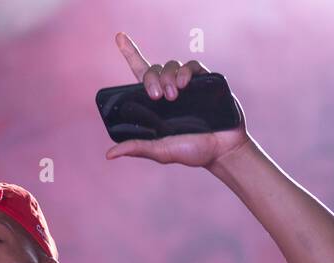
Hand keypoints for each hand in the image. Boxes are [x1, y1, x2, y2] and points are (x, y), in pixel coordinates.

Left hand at [104, 32, 249, 168]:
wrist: (223, 150)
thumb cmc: (191, 152)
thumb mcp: (160, 151)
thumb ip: (137, 148)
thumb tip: (110, 154)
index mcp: (155, 104)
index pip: (140, 73)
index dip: (130, 52)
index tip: (119, 36)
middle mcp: (169, 90)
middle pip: (154, 70)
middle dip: (152, 79)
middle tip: (157, 96)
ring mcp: (187, 84)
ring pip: (171, 66)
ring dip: (168, 76)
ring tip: (174, 95)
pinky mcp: (204, 80)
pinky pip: (191, 66)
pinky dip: (185, 71)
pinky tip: (184, 83)